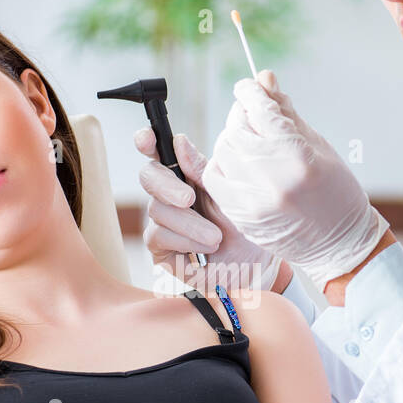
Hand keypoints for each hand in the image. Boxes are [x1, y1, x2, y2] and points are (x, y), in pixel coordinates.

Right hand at [135, 124, 281, 294]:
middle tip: (190, 199)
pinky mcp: (160, 248)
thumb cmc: (243, 226)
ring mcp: (162, 221)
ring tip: (216, 238)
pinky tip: (205, 249)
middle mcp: (169, 196)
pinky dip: (184, 241)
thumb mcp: (226, 193)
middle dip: (167, 186)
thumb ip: (201, 170)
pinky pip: (159, 236)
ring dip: (189, 224)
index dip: (147, 141)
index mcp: (186, 176)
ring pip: (157, 210)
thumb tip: (179, 142)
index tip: (147, 139)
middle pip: (148, 176)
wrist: (255, 264)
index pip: (158, 152)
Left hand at [202, 70, 389, 293]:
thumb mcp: (318, 146)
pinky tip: (236, 163)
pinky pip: (215, 179)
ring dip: (230, 139)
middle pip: (237, 129)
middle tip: (249, 115)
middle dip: (240, 116)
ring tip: (246, 141)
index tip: (247, 87)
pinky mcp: (242, 217)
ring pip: (222, 151)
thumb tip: (263, 78)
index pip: (262, 110)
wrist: (338, 244)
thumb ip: (285, 113)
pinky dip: (221, 164)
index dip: (251, 92)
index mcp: (297, 156)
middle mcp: (273, 178)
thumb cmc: (336, 191)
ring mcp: (254, 200)